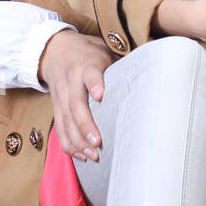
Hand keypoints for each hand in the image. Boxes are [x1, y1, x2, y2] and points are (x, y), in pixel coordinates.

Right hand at [37, 30, 114, 160]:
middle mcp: (71, 79)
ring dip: (77, 139)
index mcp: (86, 64)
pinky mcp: (55, 106)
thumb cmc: (87, 53)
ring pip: (65, 119)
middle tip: (98, 142)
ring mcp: (60, 94)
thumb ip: (121, 63)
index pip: (89, 73)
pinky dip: (68, 143)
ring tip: (92, 154)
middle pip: (75, 103)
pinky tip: (80, 155)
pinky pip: (59, 127)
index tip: (100, 95)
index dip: (94, 83)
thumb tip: (152, 73)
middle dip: (85, 125)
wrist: (53, 50)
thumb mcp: (104, 50)